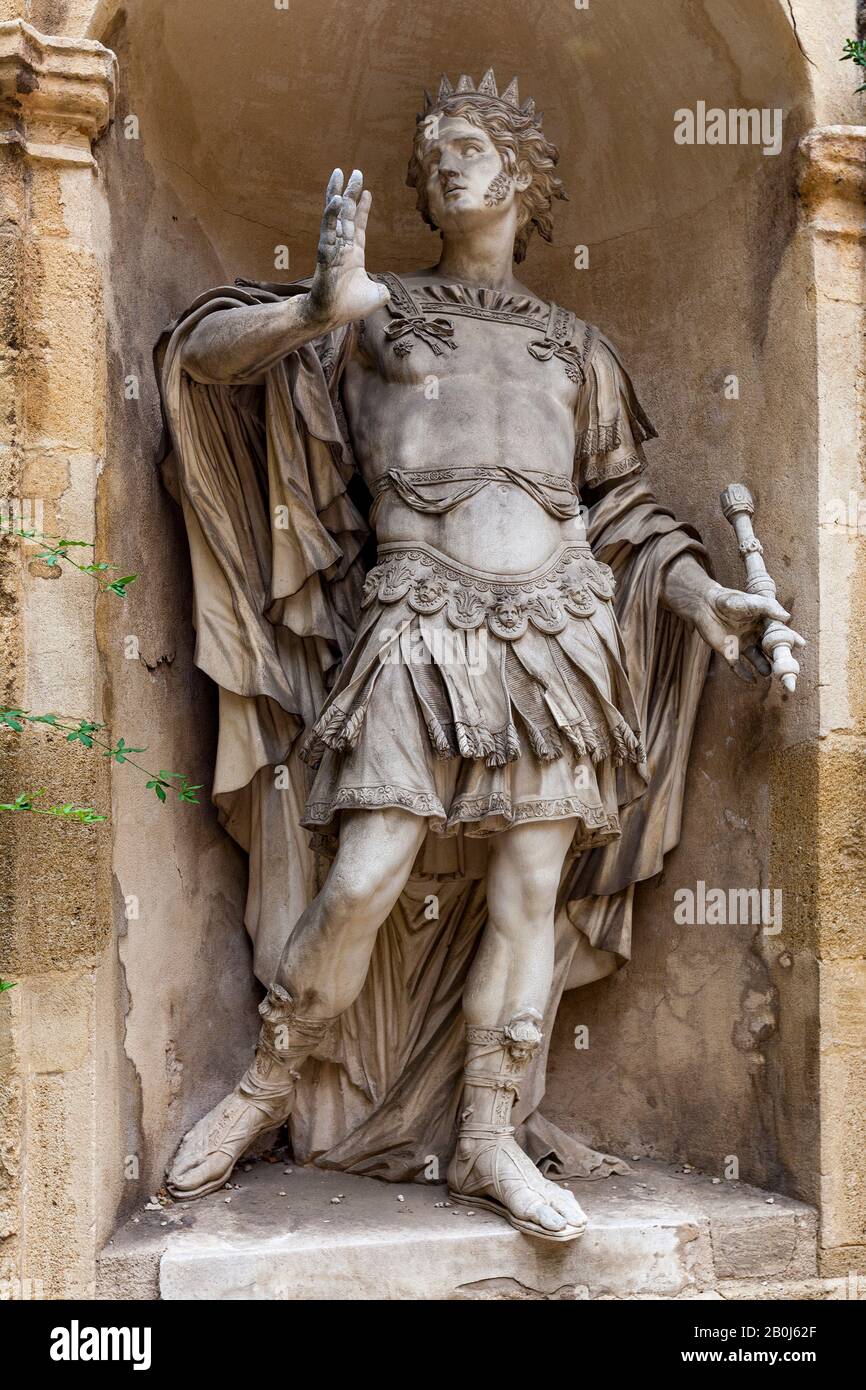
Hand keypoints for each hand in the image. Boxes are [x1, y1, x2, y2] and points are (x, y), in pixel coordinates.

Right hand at [306, 168, 389, 329]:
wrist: (331, 317)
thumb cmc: (348, 308)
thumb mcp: (376, 297)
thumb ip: (382, 290)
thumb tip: (388, 292)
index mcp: (354, 254)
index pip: (357, 225)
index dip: (362, 208)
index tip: (367, 192)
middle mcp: (342, 246)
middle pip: (346, 213)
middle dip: (350, 192)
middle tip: (355, 171)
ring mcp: (333, 247)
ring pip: (335, 216)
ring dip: (337, 194)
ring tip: (339, 174)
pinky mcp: (325, 253)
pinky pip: (328, 230)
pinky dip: (332, 215)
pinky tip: (336, 200)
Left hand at [663, 556, 804, 682]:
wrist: (706, 605)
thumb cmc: (730, 600)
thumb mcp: (750, 601)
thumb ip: (768, 607)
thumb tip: (787, 617)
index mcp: (764, 624)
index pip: (781, 634)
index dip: (791, 639)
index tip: (801, 644)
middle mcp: (757, 637)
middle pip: (772, 651)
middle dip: (781, 660)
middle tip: (790, 670)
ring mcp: (744, 645)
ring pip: (758, 661)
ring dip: (764, 668)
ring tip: (770, 673)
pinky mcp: (729, 652)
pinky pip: (738, 667)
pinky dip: (744, 675)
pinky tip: (752, 681)